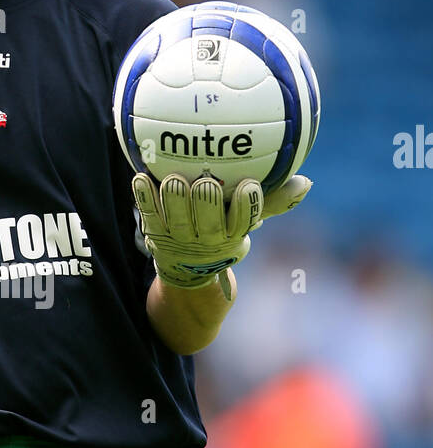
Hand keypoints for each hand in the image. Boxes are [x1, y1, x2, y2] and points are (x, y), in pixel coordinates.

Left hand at [132, 171, 311, 288]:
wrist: (187, 271)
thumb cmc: (222, 232)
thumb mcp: (247, 222)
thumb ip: (273, 201)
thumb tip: (305, 183)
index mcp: (233, 234)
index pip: (246, 217)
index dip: (247, 202)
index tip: (249, 185)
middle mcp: (207, 238)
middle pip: (209, 213)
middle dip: (207, 195)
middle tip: (206, 179)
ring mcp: (178, 236)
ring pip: (177, 212)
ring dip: (176, 194)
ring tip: (174, 178)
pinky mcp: (154, 231)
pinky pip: (148, 210)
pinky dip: (144, 194)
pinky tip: (142, 176)